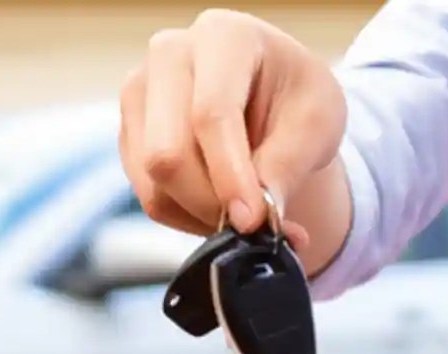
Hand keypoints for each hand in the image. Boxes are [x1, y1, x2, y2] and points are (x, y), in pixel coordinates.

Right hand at [119, 10, 348, 260]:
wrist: (270, 99)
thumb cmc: (296, 99)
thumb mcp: (319, 122)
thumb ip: (287, 165)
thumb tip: (253, 216)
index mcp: (223, 36)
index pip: (210, 114)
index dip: (229, 175)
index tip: (252, 220)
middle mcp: (167, 56)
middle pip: (166, 153)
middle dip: (210, 203)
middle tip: (251, 224)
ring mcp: (139, 94)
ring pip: (153, 182)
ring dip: (200, 214)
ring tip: (243, 214)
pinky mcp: (129, 133)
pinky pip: (148, 196)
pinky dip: (186, 215)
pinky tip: (218, 205)